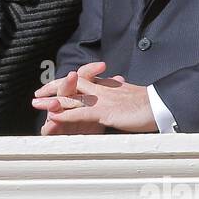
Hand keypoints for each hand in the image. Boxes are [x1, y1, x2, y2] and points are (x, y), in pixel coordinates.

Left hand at [32, 61, 157, 134]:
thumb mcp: (130, 98)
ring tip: (37, 103)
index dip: (67, 83)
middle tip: (38, 94)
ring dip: (52, 101)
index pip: (82, 80)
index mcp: (108, 86)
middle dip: (53, 88)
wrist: (161, 105)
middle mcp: (101, 90)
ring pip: (71, 98)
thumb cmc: (150, 105)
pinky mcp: (105, 112)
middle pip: (71, 84)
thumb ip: (119, 96)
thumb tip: (116, 96)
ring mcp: (101, 100)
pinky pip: (80, 113)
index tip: (56, 86)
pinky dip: (65, 115)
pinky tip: (54, 117)